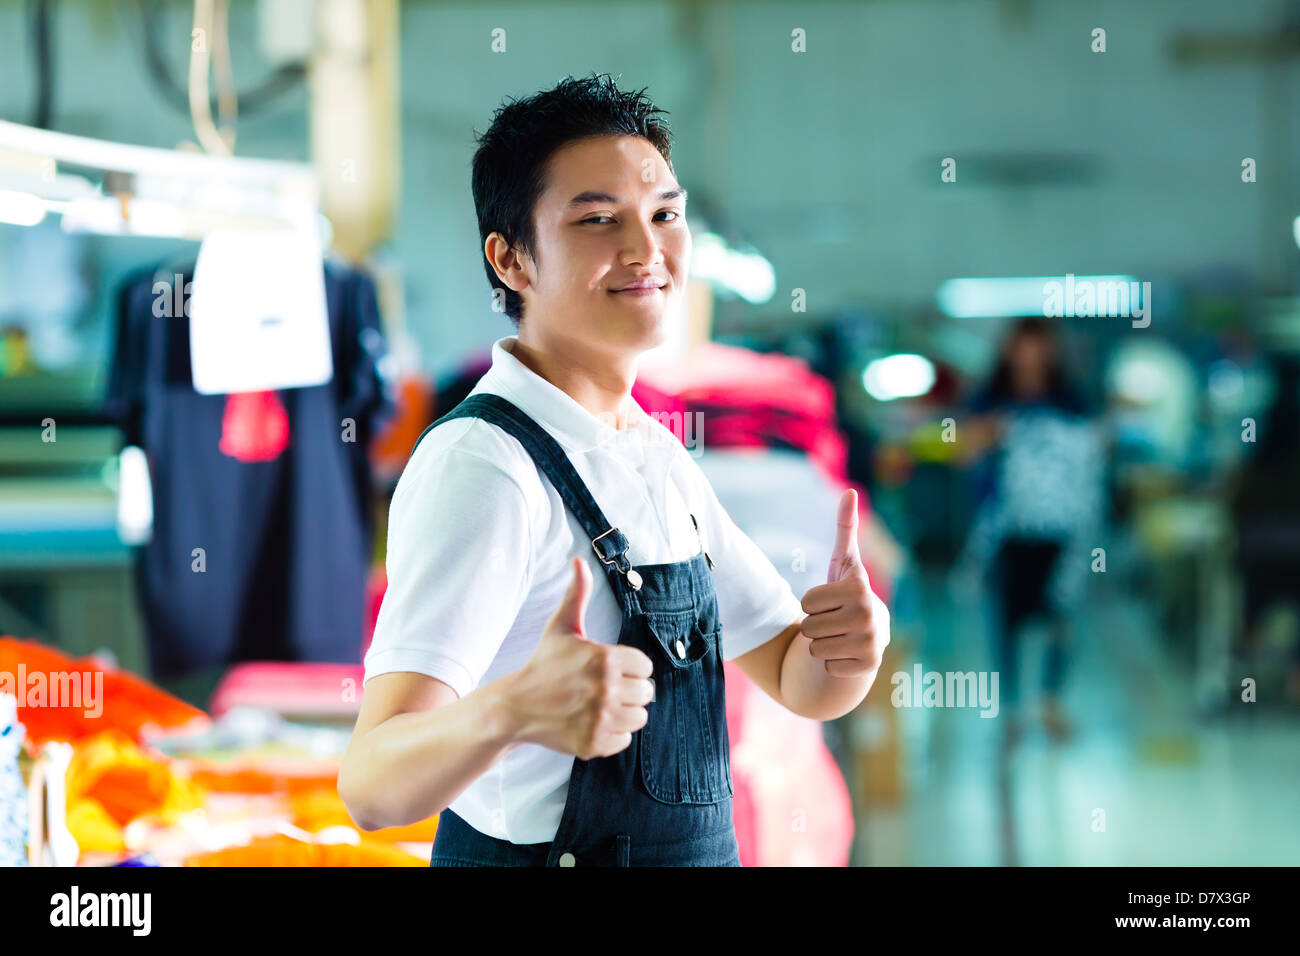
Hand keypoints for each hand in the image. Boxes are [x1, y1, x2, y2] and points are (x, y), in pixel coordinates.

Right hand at [506, 557, 654, 759]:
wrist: (516, 706)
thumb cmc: (543, 664)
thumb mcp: (561, 627)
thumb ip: (577, 593)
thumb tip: (579, 561)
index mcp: (605, 658)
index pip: (646, 668)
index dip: (630, 668)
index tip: (608, 669)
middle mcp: (605, 689)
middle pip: (646, 694)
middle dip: (629, 691)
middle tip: (604, 689)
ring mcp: (599, 719)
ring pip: (639, 718)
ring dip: (624, 713)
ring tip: (600, 705)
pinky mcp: (593, 743)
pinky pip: (624, 741)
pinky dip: (611, 734)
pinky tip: (591, 722)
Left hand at [799, 489, 888, 677]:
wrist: (870, 634)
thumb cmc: (848, 593)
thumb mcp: (844, 562)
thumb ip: (845, 527)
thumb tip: (849, 490)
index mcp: (859, 587)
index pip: (806, 601)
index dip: (813, 602)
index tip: (830, 601)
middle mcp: (869, 615)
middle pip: (809, 626)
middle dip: (816, 624)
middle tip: (834, 620)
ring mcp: (871, 643)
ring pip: (815, 648)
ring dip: (822, 644)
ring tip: (840, 636)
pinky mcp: (868, 667)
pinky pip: (827, 666)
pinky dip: (833, 662)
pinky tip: (847, 652)